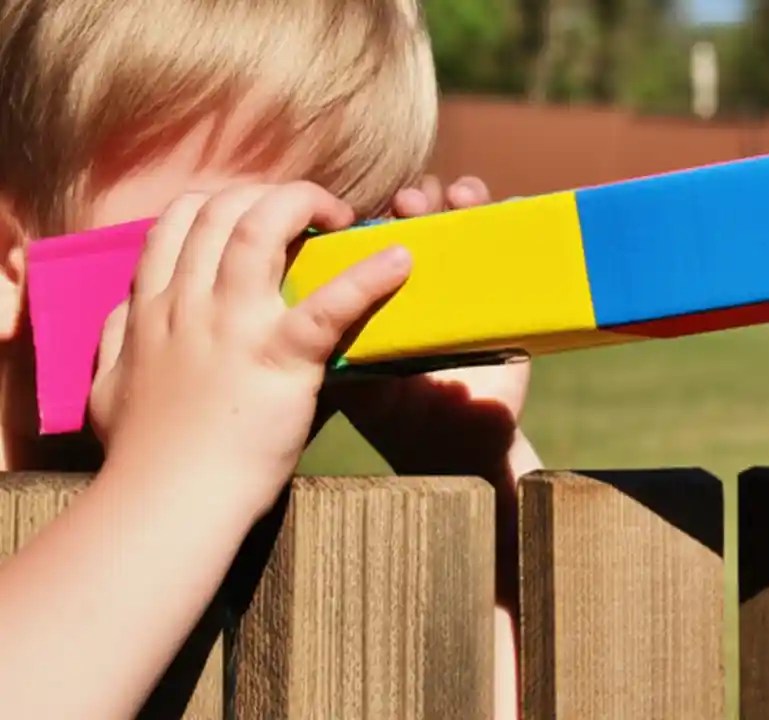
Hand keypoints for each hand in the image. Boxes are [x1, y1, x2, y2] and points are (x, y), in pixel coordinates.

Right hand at [90, 182, 411, 516]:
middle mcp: (191, 303)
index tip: (253, 209)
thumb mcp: (108, 383)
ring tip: (342, 214)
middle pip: (224, 210)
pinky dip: (367, 278)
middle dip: (270, 193)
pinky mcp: (279, 359)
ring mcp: (233, 327)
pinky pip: (327, 306)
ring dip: (305, 205)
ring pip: (261, 230)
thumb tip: (128, 309)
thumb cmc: (142, 453)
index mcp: (155, 307)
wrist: (167, 500)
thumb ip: (119, 337)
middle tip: (309, 211)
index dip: (222, 199)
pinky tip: (399, 260)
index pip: (182, 220)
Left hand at [320, 176, 532, 473]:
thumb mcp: (361, 392)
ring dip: (462, 197)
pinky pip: (512, 248)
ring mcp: (466, 286)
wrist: (462, 450)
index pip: (372, 238)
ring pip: (464, 222)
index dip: (370, 215)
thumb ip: (339, 360)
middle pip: (420, 219)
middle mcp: (423, 283)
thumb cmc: (402, 420)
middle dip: (417, 198)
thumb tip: (309, 322)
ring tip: (463, 197)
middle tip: (412, 202)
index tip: (361, 212)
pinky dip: (513, 216)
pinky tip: (509, 206)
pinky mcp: (507, 298)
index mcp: (381, 296)